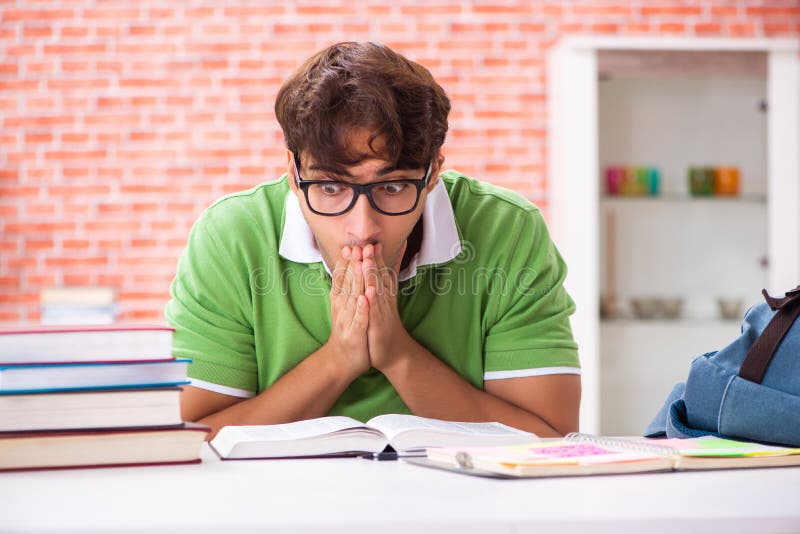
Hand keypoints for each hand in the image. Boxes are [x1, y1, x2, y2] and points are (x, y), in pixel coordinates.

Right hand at [325, 245, 370, 378]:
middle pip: (347, 283)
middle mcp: (342, 308)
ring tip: (360, 265)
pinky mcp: (355, 334)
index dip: (346, 261)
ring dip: (356, 281)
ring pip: (352, 297)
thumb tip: (354, 265)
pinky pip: (359, 319)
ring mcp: (348, 320)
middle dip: (352, 264)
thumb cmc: (347, 330)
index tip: (351, 244)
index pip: (342, 277)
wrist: (342, 361)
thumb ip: (349, 286)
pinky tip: (364, 298)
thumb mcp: (348, 306)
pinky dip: (361, 308)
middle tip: (356, 246)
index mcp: (340, 300)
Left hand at [363, 242, 414, 370]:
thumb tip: (390, 265)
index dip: (378, 257)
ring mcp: (381, 313)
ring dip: (372, 276)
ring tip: (366, 261)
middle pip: (380, 278)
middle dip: (374, 261)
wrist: (393, 353)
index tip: (374, 241)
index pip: (382, 273)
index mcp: (384, 295)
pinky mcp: (377, 326)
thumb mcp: (386, 303)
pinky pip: (374, 313)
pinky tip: (368, 293)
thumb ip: (387, 283)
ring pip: (376, 292)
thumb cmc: (385, 326)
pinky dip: (371, 303)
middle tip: (370, 244)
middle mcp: (385, 302)